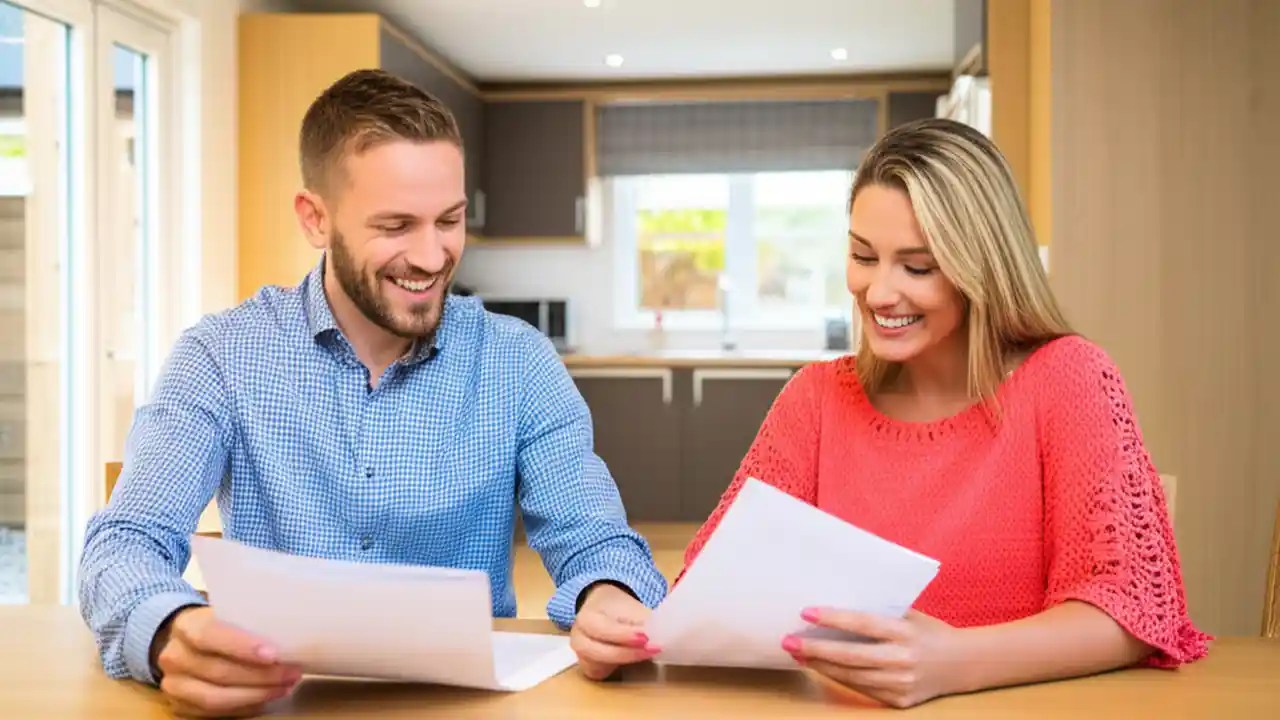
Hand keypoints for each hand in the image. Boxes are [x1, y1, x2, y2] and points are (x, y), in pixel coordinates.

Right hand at [152, 606, 302, 717]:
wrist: (184, 641)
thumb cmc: (218, 624)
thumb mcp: (228, 612)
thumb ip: (249, 620)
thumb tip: (292, 632)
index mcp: (187, 626)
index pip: (210, 636)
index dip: (241, 646)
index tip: (273, 654)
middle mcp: (175, 656)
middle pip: (219, 672)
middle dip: (261, 676)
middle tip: (292, 673)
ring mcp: (174, 684)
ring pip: (216, 698)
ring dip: (256, 695)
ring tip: (284, 687)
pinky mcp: (180, 705)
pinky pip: (215, 713)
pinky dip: (245, 707)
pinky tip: (266, 698)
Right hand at [569, 582, 659, 679]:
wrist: (604, 610)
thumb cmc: (618, 609)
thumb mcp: (631, 608)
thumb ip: (645, 621)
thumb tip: (666, 632)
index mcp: (587, 616)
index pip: (603, 628)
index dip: (624, 635)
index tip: (646, 637)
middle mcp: (579, 636)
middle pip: (598, 650)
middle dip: (626, 652)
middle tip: (652, 649)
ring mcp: (581, 654)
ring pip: (598, 664)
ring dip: (624, 661)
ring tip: (647, 655)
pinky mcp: (588, 666)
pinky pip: (600, 673)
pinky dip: (616, 669)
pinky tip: (633, 663)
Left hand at [783, 607, 964, 708]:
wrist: (964, 663)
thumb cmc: (929, 632)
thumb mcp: (909, 615)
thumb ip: (879, 611)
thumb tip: (836, 599)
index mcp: (905, 632)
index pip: (863, 624)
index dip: (833, 620)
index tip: (806, 613)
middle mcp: (903, 660)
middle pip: (851, 656)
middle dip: (815, 649)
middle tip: (789, 642)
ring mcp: (901, 683)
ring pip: (852, 676)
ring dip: (821, 666)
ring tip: (799, 655)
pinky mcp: (899, 700)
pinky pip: (862, 689)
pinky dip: (839, 678)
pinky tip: (822, 668)